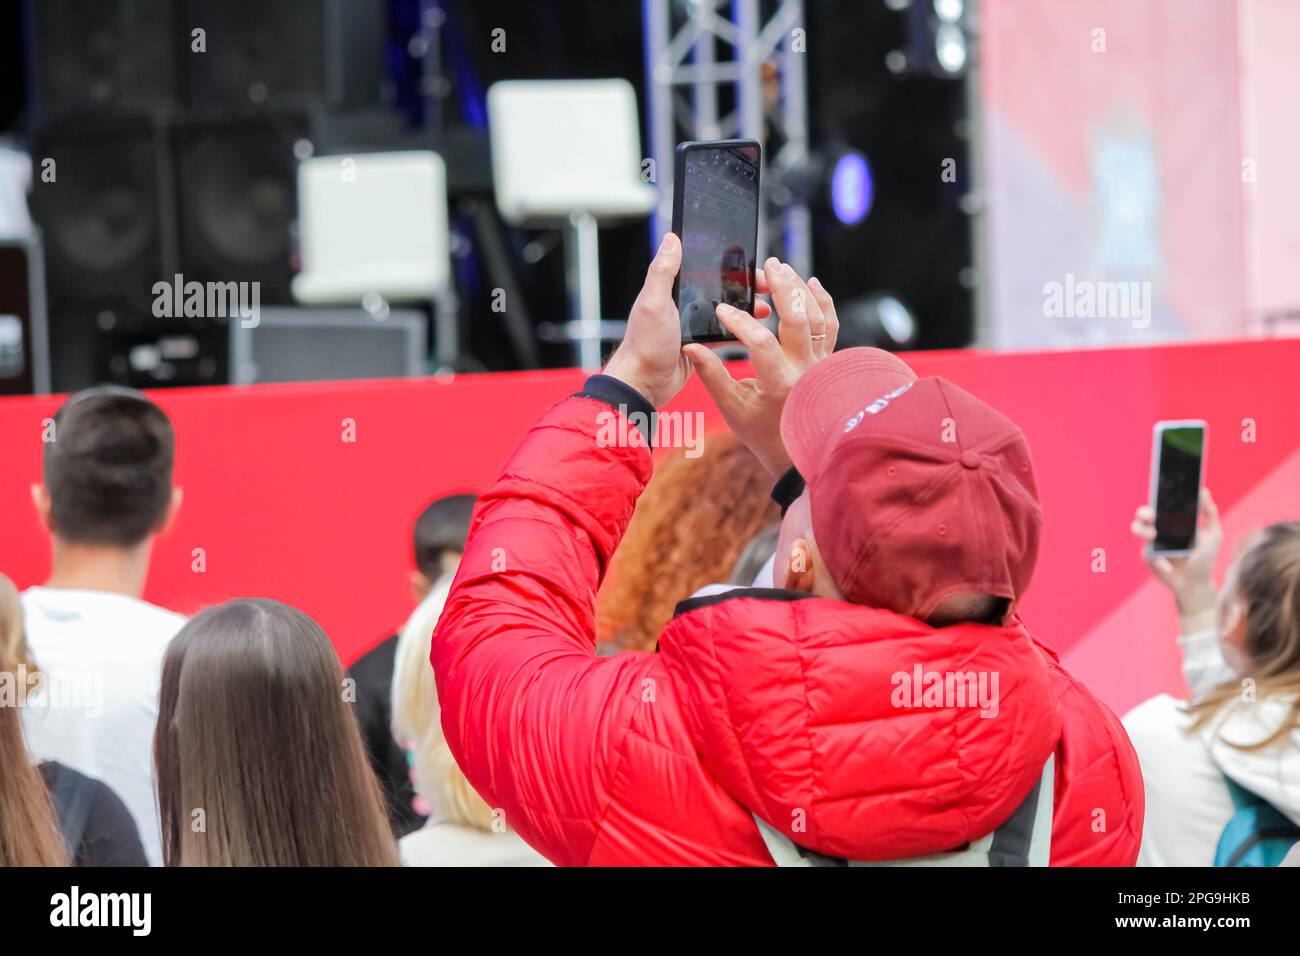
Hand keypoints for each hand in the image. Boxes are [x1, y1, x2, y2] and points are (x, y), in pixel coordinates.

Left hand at [604, 233, 773, 407]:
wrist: (644, 382)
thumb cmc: (645, 344)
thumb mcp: (653, 303)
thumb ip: (662, 271)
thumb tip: (671, 238)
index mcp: (671, 289)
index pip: (705, 267)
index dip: (729, 264)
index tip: (749, 263)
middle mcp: (682, 302)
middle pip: (719, 286)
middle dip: (743, 285)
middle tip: (765, 286)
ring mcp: (691, 323)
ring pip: (725, 309)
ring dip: (745, 307)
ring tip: (763, 308)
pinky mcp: (699, 343)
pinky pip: (724, 332)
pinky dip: (739, 329)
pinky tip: (753, 329)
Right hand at [683, 258, 839, 476]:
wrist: (798, 451)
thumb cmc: (762, 432)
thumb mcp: (732, 407)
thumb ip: (711, 375)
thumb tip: (691, 347)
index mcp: (778, 383)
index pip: (760, 342)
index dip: (739, 322)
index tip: (721, 311)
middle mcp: (805, 371)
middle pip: (798, 319)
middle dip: (782, 288)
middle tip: (768, 266)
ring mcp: (822, 365)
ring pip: (817, 317)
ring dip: (801, 290)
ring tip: (783, 269)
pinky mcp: (829, 361)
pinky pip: (831, 326)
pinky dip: (824, 303)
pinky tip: (811, 283)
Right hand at [1130, 488, 1221, 619]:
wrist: (1195, 583)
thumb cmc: (1204, 558)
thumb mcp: (1213, 535)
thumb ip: (1209, 514)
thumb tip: (1204, 491)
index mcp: (1174, 520)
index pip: (1163, 503)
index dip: (1158, 496)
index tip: (1160, 491)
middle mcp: (1161, 528)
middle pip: (1145, 513)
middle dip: (1144, 511)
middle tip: (1151, 515)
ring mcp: (1153, 542)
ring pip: (1137, 528)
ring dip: (1141, 529)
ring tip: (1153, 535)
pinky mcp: (1149, 556)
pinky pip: (1148, 553)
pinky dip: (1160, 560)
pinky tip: (1169, 566)